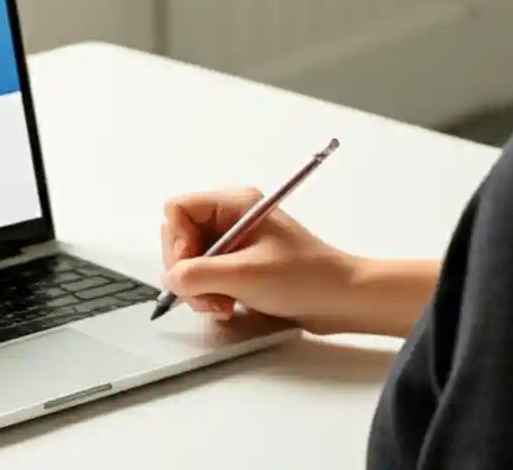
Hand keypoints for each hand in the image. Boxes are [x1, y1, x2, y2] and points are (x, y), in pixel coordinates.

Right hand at [158, 187, 366, 334]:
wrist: (342, 300)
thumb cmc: (305, 277)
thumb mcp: (245, 275)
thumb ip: (199, 274)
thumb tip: (170, 279)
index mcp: (234, 204)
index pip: (178, 210)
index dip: (177, 240)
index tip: (189, 267)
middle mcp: (231, 219)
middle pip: (180, 238)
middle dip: (186, 271)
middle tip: (205, 295)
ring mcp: (234, 244)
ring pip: (190, 262)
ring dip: (198, 288)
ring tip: (221, 305)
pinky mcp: (239, 267)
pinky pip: (206, 277)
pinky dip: (210, 295)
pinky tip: (228, 307)